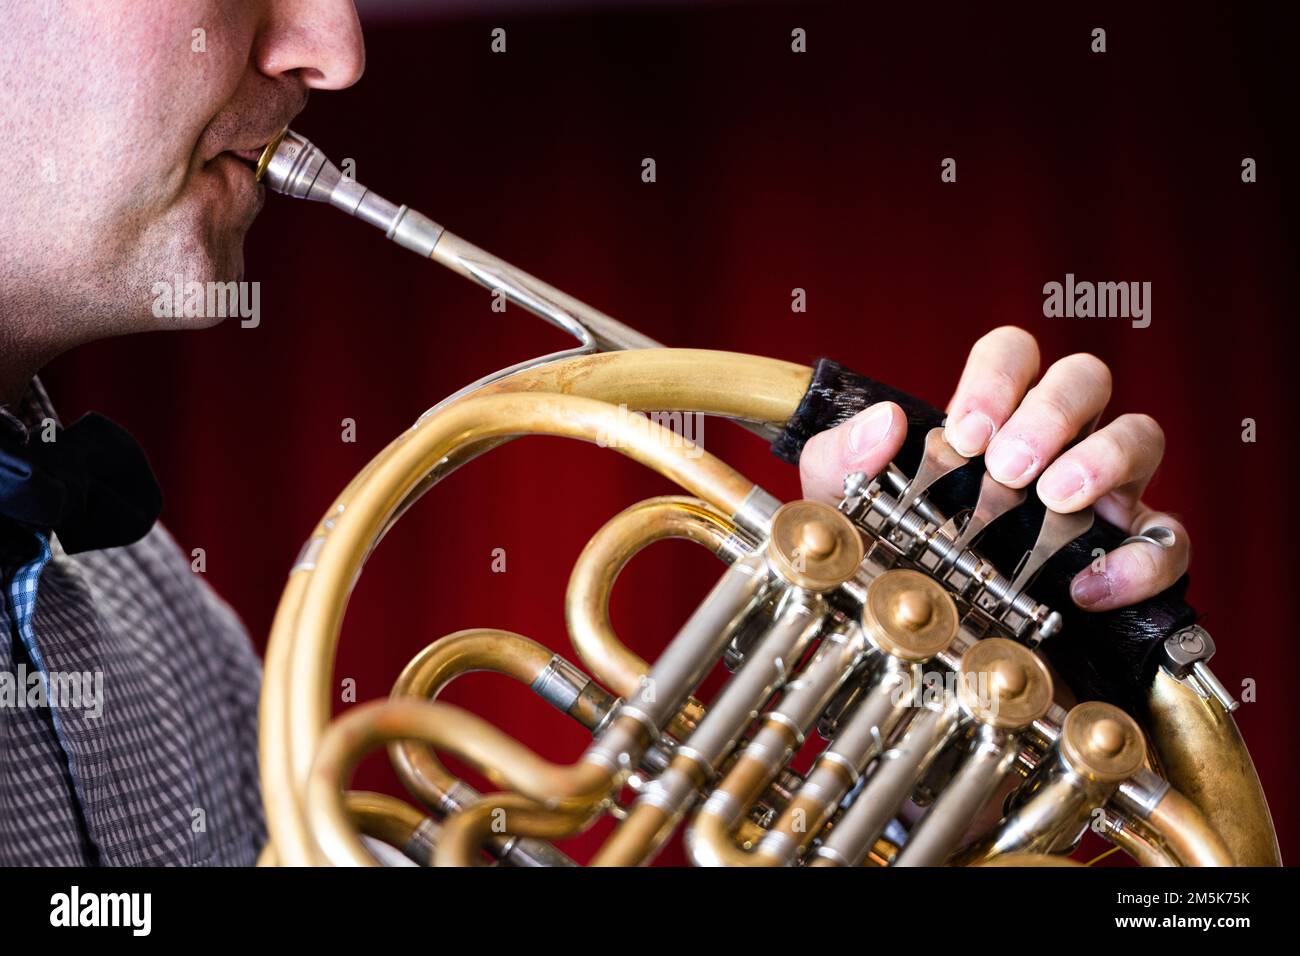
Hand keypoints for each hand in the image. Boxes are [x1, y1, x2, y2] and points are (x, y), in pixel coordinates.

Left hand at [797, 326, 1188, 610]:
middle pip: (1085, 379)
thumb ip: (840, 459)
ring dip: (1103, 459)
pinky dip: (1140, 559)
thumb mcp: (842, 514)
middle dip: (1051, 412)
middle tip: (1009, 466)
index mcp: (990, 425)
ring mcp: (1100, 500)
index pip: (1014, 354)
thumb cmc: (887, 570)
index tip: (967, 434)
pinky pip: (1168, 542)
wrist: (923, 661)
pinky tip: (1087, 587)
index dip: (998, 377)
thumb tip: (884, 421)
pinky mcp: (1128, 564)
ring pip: (1140, 437)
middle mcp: (1053, 449)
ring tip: (1055, 498)